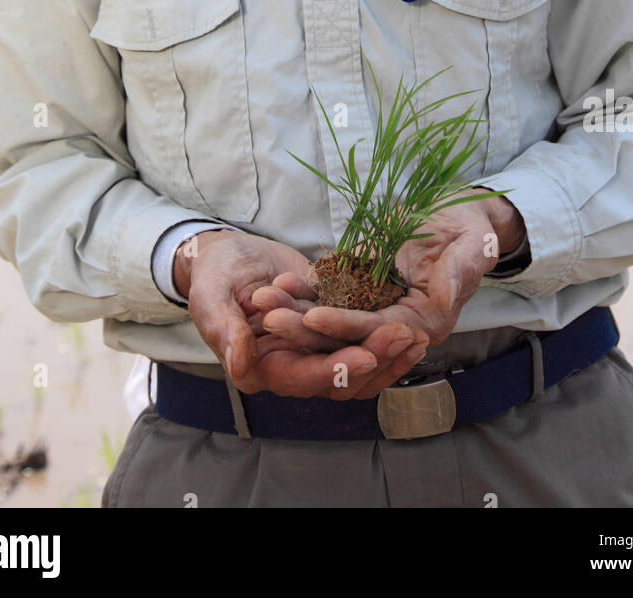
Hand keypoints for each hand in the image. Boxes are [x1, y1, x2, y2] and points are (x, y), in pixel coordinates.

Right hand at [175, 230, 429, 399]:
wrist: (226, 255)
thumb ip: (227, 331)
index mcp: (261, 368)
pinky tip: (414, 324)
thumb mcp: (213, 299)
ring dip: (388, 354)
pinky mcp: (328, 329)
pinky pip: (360, 338)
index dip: (334, 370)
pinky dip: (384, 335)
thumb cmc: (213, 276)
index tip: (364, 356)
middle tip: (406, 337)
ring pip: (357, 364)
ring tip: (419, 337)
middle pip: (340, 378)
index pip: (303, 378)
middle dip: (375, 359)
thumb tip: (241, 366)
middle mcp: (291, 366)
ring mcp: (313, 350)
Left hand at [261, 195, 524, 352]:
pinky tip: (274, 286)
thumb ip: (459, 271)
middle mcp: (395, 324)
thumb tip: (443, 298)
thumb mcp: (474, 245)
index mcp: (424, 324)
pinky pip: (327, 295)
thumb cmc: (470, 230)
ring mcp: (374, 308)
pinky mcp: (360, 289)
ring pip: (329, 320)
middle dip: (306, 329)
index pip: (377, 331)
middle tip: (270, 317)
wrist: (457, 215)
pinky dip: (301, 293)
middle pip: (345, 335)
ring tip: (262, 301)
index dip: (345, 325)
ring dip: (295, 314)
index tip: (313, 315)